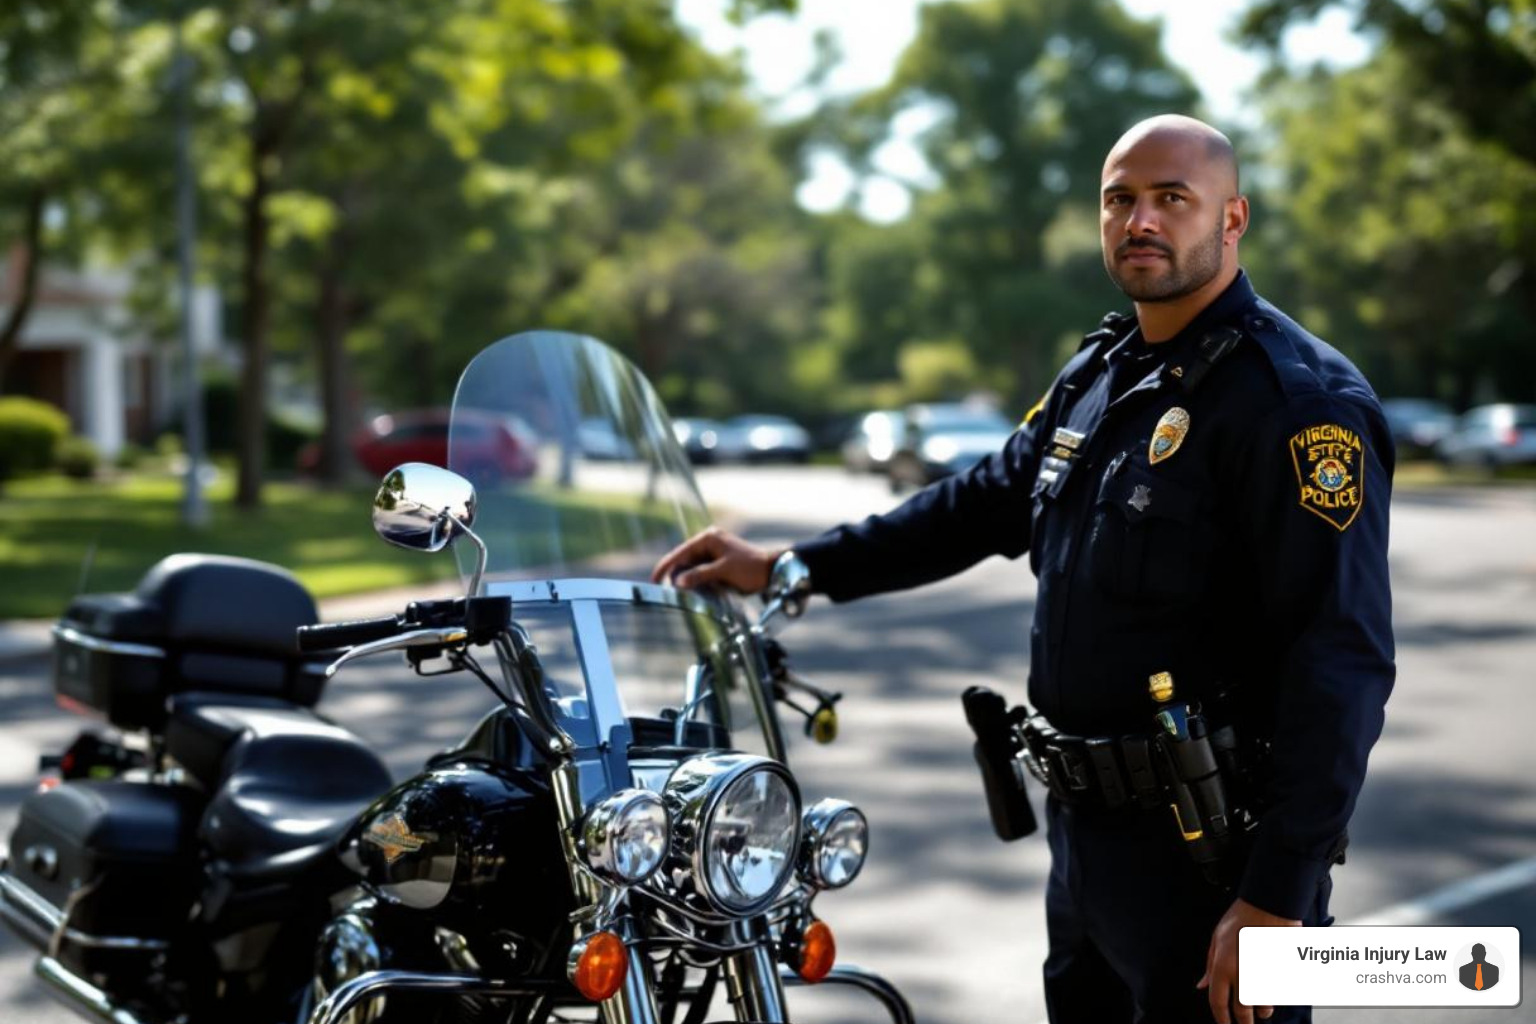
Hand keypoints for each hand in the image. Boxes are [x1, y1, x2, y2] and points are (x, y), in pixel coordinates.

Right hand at [650, 527, 781, 593]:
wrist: (773, 570)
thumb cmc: (750, 568)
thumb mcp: (724, 571)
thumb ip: (700, 575)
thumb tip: (679, 582)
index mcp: (709, 538)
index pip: (681, 552)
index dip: (667, 566)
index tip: (655, 579)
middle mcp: (709, 542)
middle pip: (685, 560)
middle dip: (677, 575)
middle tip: (667, 590)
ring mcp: (714, 552)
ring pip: (693, 567)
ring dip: (687, 580)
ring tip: (680, 593)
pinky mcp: (719, 562)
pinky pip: (702, 572)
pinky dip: (697, 581)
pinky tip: (694, 591)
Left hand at [1197, 897, 1299, 1023]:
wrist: (1270, 904)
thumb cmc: (1242, 918)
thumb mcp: (1216, 939)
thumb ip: (1210, 967)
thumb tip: (1202, 985)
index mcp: (1223, 966)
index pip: (1218, 1002)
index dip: (1221, 1018)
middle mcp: (1243, 974)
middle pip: (1243, 1011)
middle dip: (1244, 1022)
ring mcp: (1264, 975)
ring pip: (1264, 1006)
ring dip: (1262, 1011)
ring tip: (1261, 1011)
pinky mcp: (1282, 974)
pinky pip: (1278, 996)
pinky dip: (1275, 997)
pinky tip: (1273, 992)